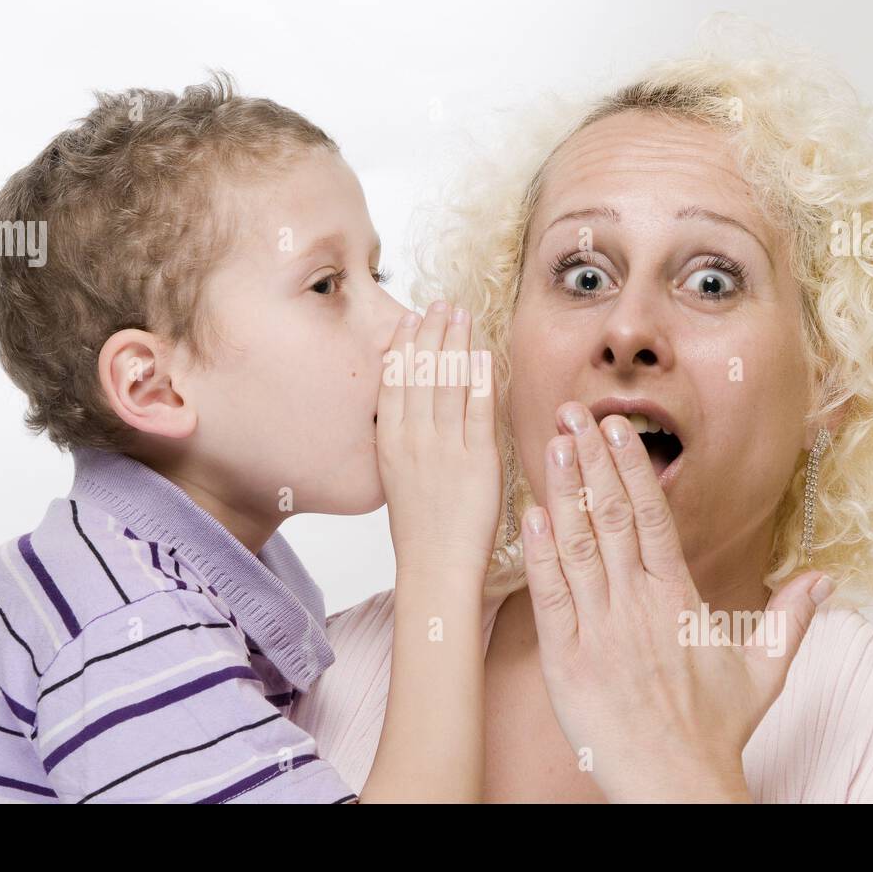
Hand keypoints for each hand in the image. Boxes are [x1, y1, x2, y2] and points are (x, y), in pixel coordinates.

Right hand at [376, 301, 499, 582]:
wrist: (436, 567)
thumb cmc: (420, 527)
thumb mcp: (397, 476)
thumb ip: (403, 439)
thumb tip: (411, 405)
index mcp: (390, 444)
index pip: (395, 382)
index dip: (404, 345)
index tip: (411, 318)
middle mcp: (414, 441)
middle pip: (420, 374)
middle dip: (431, 333)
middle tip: (440, 304)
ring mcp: (445, 450)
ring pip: (447, 384)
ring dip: (455, 344)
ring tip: (462, 316)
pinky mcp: (477, 462)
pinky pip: (478, 411)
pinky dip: (479, 379)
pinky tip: (482, 354)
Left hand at [521, 401, 830, 801]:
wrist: (677, 784)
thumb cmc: (715, 731)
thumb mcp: (764, 670)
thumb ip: (789, 617)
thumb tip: (821, 579)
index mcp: (679, 598)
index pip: (653, 515)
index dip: (631, 466)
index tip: (616, 428)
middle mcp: (638, 603)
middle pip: (612, 515)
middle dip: (589, 459)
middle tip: (570, 411)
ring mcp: (601, 629)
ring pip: (578, 545)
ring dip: (562, 490)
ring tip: (549, 442)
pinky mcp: (567, 659)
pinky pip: (551, 596)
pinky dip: (540, 554)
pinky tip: (530, 514)